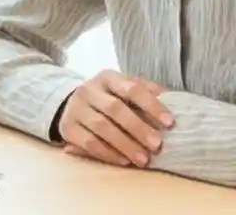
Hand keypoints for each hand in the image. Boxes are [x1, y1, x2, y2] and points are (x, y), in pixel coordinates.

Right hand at [56, 70, 173, 167]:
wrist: (71, 105)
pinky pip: (89, 143)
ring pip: (101, 127)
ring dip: (125, 145)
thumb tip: (166, 95)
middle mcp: (88, 90)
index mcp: (107, 78)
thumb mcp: (124, 88)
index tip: (169, 123)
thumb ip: (145, 91)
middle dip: (138, 128)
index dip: (151, 105)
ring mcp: (75, 109)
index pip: (131, 88)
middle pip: (114, 108)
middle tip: (157, 145)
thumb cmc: (108, 98)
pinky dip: (108, 154)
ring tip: (143, 159)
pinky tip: (124, 161)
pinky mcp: (67, 128)